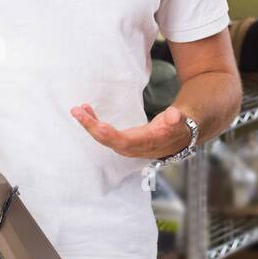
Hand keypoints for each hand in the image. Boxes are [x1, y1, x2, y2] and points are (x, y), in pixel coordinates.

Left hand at [70, 103, 193, 159]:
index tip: (97, 126)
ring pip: (104, 139)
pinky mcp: (124, 141)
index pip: (124, 142)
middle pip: (109, 141)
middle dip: (91, 128)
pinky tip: (87, 112)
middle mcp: (134, 148)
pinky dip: (95, 124)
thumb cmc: (178, 127)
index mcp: (147, 143)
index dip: (109, 136)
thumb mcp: (181, 121)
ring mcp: (128, 146)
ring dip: (90, 125)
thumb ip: (177, 118)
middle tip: (77, 112)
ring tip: (78, 110)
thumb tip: (174, 116)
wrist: (179, 137)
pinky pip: (106, 135)